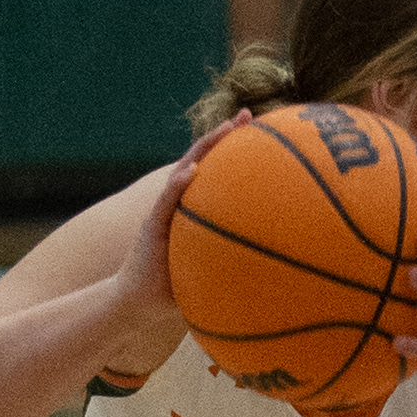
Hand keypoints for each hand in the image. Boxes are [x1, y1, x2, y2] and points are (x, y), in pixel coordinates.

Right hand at [105, 109, 250, 372]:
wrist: (137, 300)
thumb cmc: (175, 288)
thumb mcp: (211, 272)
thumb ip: (235, 265)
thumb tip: (279, 273)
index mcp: (194, 209)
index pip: (218, 173)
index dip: (237, 152)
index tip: (265, 132)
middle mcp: (180, 202)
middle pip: (203, 160)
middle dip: (224, 135)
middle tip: (248, 115)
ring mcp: (164, 210)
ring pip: (185, 170)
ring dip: (204, 148)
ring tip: (224, 130)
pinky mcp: (152, 225)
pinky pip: (166, 202)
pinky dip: (178, 185)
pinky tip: (191, 171)